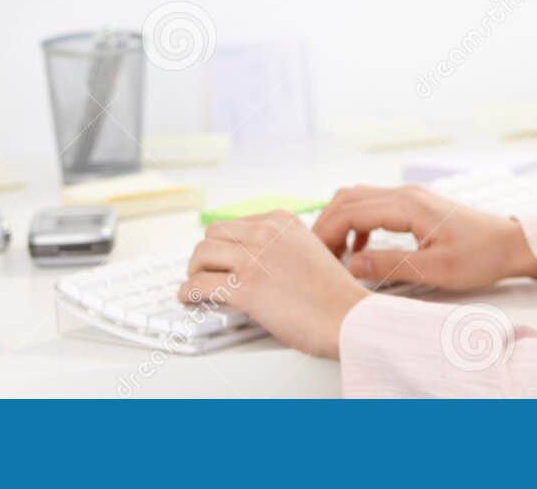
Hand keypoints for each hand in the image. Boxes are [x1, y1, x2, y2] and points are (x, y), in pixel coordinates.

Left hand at [180, 211, 368, 358]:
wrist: (347, 317)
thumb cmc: (333, 293)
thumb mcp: (307, 249)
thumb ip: (278, 246)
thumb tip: (250, 257)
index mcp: (280, 221)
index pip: (234, 223)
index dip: (223, 244)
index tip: (219, 257)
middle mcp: (265, 233)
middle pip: (213, 234)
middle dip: (206, 254)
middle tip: (204, 270)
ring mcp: (253, 259)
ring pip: (202, 255)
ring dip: (194, 271)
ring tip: (196, 284)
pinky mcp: (245, 288)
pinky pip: (200, 285)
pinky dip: (189, 293)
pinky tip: (190, 299)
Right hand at [312, 184, 536, 290]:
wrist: (510, 244)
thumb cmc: (481, 256)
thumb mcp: (436, 269)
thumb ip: (391, 265)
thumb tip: (352, 264)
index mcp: (407, 205)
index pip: (350, 211)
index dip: (326, 233)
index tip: (315, 258)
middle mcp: (404, 194)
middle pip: (347, 198)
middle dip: (325, 224)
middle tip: (315, 255)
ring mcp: (409, 196)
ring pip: (358, 199)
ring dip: (340, 222)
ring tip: (333, 253)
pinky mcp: (414, 204)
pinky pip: (373, 206)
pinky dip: (357, 223)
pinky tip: (360, 249)